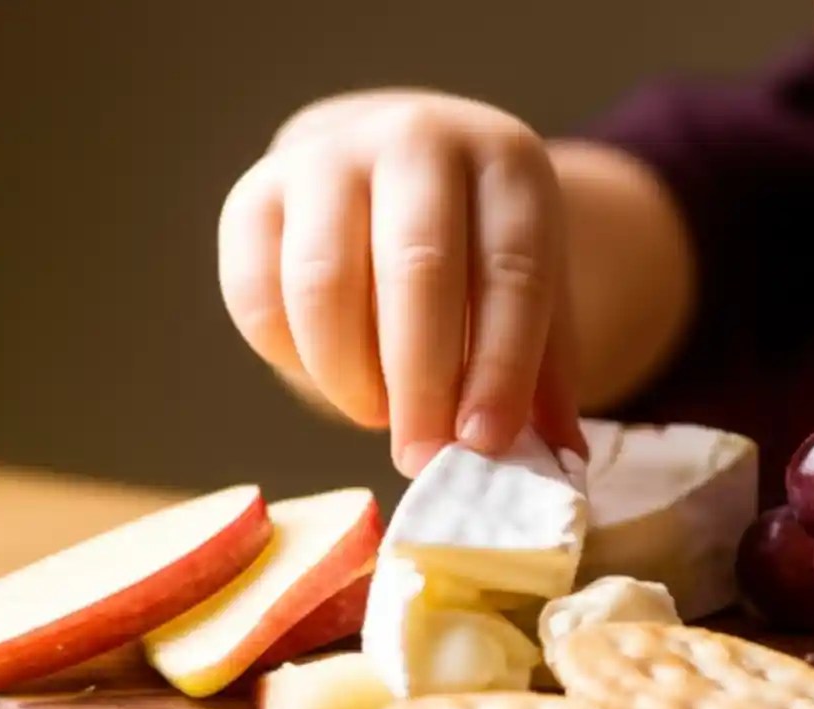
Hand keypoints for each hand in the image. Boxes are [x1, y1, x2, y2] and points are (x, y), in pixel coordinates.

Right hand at [218, 91, 586, 476]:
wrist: (391, 167)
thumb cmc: (474, 246)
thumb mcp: (531, 291)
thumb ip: (545, 374)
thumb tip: (558, 464)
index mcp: (506, 159)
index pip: (512, 269)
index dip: (500, 365)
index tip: (484, 443)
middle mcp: (417, 139)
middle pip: (418, 269)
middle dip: (421, 382)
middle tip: (423, 458)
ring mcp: (328, 156)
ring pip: (325, 283)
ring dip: (350, 374)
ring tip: (378, 414)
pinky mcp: (254, 193)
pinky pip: (257, 295)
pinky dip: (292, 356)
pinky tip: (331, 374)